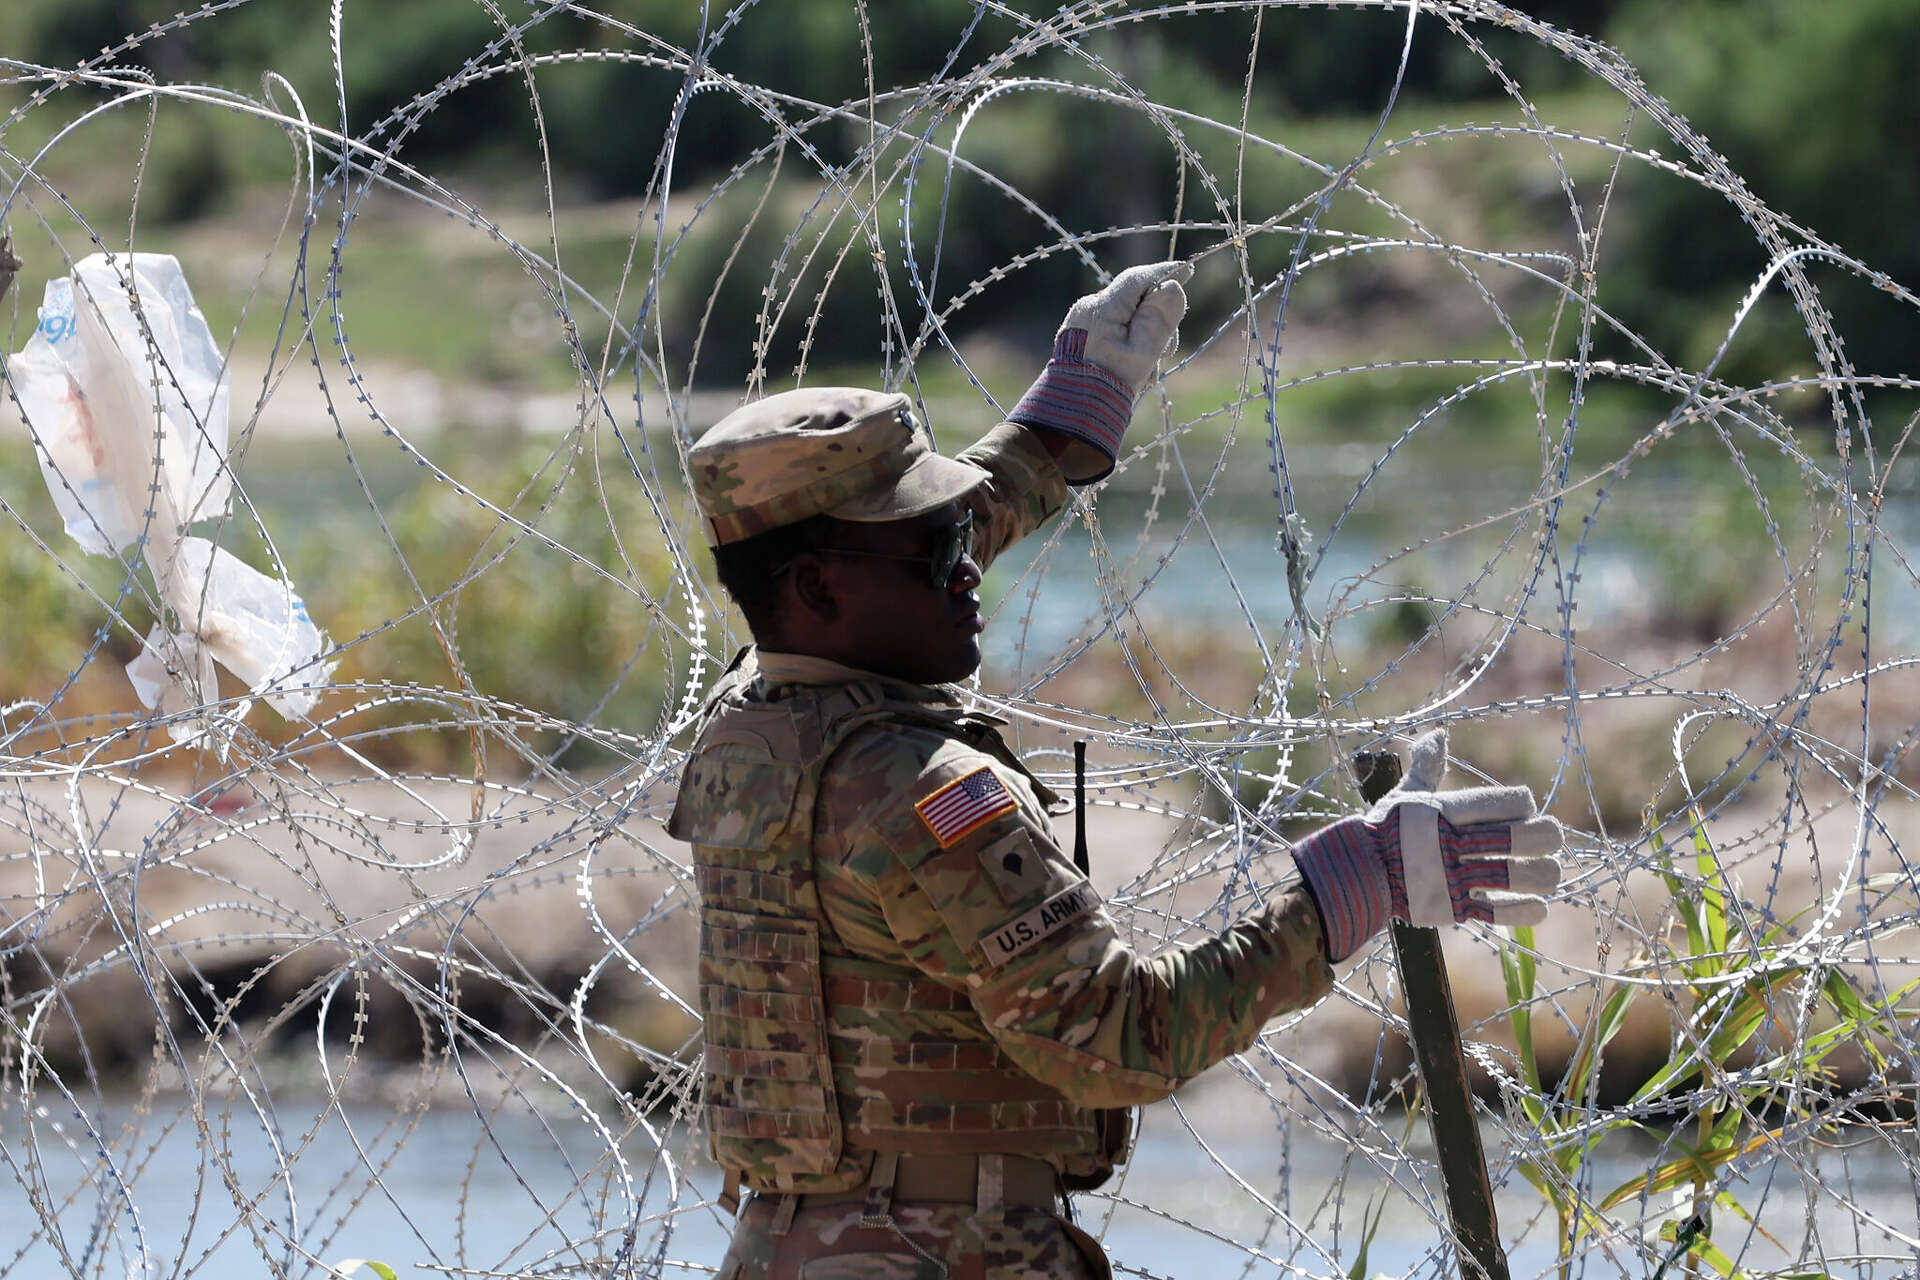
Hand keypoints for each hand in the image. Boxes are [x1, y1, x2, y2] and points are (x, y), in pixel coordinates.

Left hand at [1008, 259, 1191, 482]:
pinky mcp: (1081, 340)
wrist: (1071, 416)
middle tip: (1167, 351)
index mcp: (1101, 308)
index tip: (1187, 271)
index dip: (1165, 273)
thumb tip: (1173, 285)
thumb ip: (1159, 317)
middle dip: (1157, 319)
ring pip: (1126, 317)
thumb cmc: (1109, 385)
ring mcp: (1082, 324)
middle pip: (1135, 299)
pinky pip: (1114, 331)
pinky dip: (1131, 344)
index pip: (1138, 278)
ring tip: (1150, 370)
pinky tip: (1137, 372)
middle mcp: (1088, 309)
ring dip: (1146, 337)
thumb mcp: (1142, 351)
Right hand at [1292, 730, 1562, 961]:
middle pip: (1530, 837)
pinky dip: (1528, 911)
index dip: (1523, 806)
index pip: (1514, 802)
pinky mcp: (1455, 908)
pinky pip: (1504, 913)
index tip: (1518, 812)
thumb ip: (1428, 767)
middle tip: (1543, 841)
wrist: (1357, 873)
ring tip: (1545, 874)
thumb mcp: (1406, 793)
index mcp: (1450, 810)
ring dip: (1544, 875)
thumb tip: (1438, 734)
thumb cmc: (1384, 830)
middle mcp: (1457, 842)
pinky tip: (1537, 905)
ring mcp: (1457, 877)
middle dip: (1545, 838)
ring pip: (1525, 876)